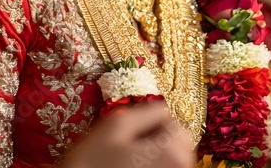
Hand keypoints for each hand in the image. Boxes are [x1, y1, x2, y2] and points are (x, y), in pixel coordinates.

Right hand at [61, 102, 194, 167]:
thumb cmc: (92, 163)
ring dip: (153, 157)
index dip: (153, 124)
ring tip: (125, 162)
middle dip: (157, 141)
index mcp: (172, 154)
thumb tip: (164, 109)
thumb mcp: (115, 126)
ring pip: (169, 162)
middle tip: (127, 148)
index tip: (131, 134)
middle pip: (177, 146)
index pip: (176, 126)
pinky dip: (148, 167)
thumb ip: (147, 111)